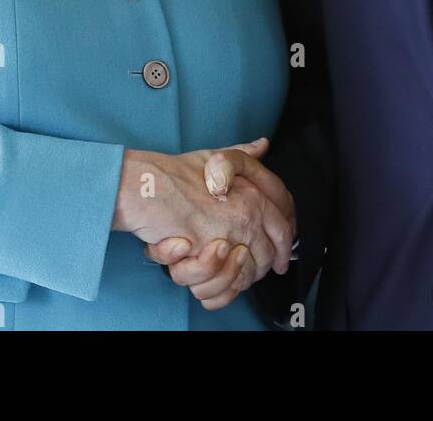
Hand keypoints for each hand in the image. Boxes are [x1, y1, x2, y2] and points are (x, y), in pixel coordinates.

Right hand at [145, 140, 294, 309]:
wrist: (147, 187)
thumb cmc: (176, 172)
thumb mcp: (216, 157)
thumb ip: (243, 155)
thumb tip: (263, 144)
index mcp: (252, 197)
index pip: (283, 230)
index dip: (285, 248)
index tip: (280, 259)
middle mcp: (244, 218)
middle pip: (267, 256)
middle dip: (261, 267)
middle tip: (250, 269)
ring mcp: (225, 237)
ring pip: (247, 274)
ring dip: (238, 278)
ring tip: (227, 272)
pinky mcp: (205, 255)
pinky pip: (225, 285)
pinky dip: (222, 288)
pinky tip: (214, 278)